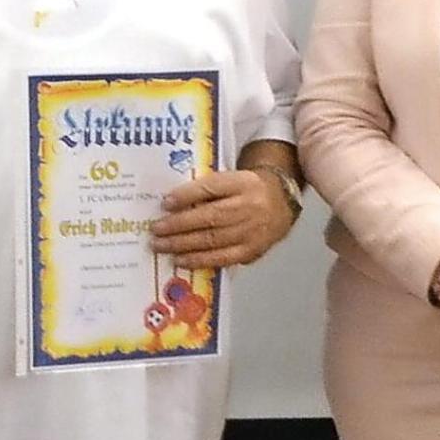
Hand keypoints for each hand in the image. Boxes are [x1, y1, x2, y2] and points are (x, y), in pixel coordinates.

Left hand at [149, 169, 296, 269]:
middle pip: (211, 217)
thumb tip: (172, 204)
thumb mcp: (231, 179)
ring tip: (162, 246)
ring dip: (183, 245)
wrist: (282, 202)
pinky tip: (182, 259)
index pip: (212, 187)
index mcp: (243, 182)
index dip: (187, 196)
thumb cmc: (247, 191)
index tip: (165, 203)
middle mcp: (250, 206)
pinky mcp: (252, 250)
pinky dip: (200, 260)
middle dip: (179, 225)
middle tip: (156, 230)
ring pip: (214, 239)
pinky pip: (223, 258)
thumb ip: (206, 189)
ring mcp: (253, 230)